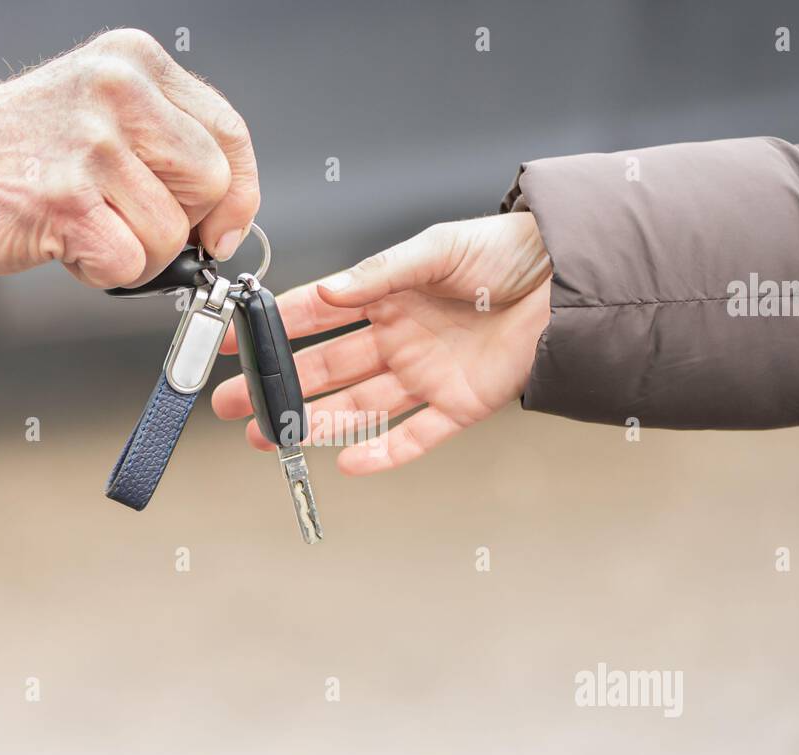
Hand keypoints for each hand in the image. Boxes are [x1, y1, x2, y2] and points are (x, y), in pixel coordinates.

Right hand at [0, 30, 259, 285]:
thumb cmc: (17, 149)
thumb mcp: (101, 111)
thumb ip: (167, 142)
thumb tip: (228, 212)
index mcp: (135, 64)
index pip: (229, 134)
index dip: (238, 193)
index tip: (223, 226)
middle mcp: (118, 93)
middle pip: (211, 185)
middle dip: (181, 222)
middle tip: (130, 219)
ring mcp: (92, 145)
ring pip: (172, 234)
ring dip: (137, 252)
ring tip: (88, 225)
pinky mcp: (68, 199)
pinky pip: (131, 263)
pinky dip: (103, 272)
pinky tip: (68, 242)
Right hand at [212, 212, 550, 473]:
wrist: (567, 278)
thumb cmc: (506, 252)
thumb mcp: (436, 249)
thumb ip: (380, 273)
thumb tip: (329, 290)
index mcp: (387, 295)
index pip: (317, 315)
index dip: (272, 328)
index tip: (231, 339)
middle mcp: (399, 339)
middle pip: (326, 370)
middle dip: (278, 386)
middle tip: (237, 403)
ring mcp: (426, 375)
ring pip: (358, 408)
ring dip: (315, 423)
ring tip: (272, 437)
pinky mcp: (459, 405)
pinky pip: (415, 436)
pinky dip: (383, 452)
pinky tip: (348, 461)